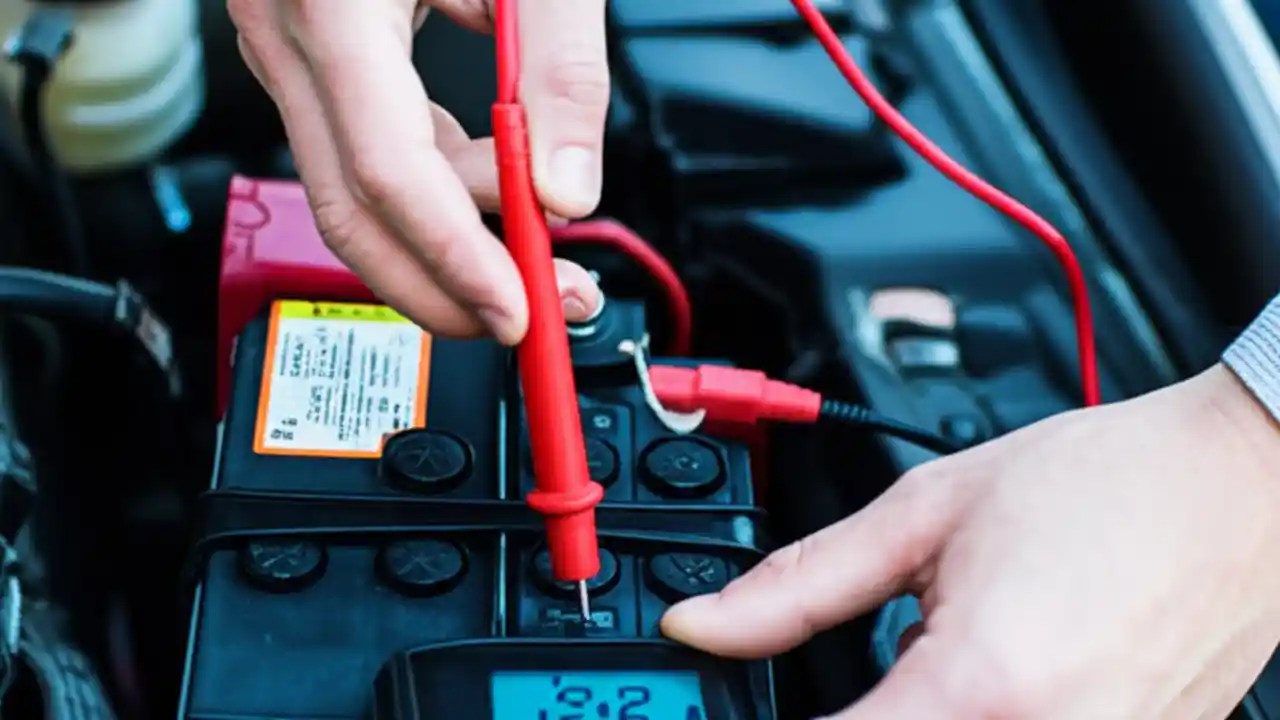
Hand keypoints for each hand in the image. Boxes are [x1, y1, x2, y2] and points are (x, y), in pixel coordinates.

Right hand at [227, 0, 606, 343]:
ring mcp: (289, 47)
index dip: (456, 257)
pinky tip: (495, 187)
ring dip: (447, 239)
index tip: (519, 305)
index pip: (387, 172)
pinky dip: (434, 183)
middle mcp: (289, 35)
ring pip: (355, 187)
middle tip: (532, 311)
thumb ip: (559, 66)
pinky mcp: (313, 52)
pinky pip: (367, 144)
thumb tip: (566, 186)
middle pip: (352, 210)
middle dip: (446, 282)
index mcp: (333, 0)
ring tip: (537, 248)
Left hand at [662, 365, 1279, 718]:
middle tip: (856, 671)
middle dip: (852, 719)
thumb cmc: (1110, 485)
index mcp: (979, 689)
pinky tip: (974, 689)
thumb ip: (800, 585)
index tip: (730, 704)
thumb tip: (708, 625)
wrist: (1241, 484)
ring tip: (921, 665)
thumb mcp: (926, 513)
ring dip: (906, 719)